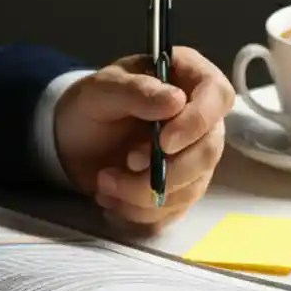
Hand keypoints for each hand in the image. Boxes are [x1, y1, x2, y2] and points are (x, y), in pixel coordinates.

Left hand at [54, 46, 233, 231]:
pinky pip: (173, 210)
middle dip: (165, 169)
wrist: (72, 143)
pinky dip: (139, 211)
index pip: (218, 96)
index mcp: (188, 79)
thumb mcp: (100, 91)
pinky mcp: (180, 189)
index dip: (198, 122)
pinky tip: (111, 199)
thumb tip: (176, 100)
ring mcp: (194, 157)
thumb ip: (135, 91)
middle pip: (209, 151)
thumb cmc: (89, 107)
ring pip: (191, 187)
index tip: (164, 142)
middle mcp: (201, 119)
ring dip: (144, 193)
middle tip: (125, 164)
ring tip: (104, 181)